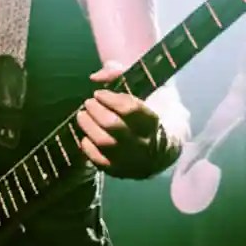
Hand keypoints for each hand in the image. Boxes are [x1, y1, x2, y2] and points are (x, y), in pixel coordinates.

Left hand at [75, 61, 164, 178]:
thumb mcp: (144, 88)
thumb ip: (120, 75)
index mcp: (153, 121)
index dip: (110, 99)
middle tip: (89, 103)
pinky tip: (86, 136)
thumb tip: (95, 77)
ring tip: (82, 115)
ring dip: (88, 126)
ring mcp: (132, 159)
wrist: (163, 149)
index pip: (130, 109)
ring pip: (104, 143)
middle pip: (113, 126)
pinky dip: (88, 147)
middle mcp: (144, 142)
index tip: (99, 93)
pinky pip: (99, 161)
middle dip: (96, 111)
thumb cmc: (149, 112)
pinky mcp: (120, 171)